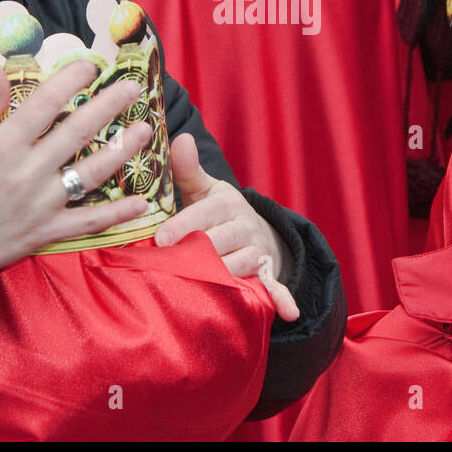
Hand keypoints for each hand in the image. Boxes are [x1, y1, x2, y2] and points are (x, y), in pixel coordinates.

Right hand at [0, 60, 152, 286]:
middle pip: (78, 131)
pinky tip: (140, 202)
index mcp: (2, 144)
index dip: (71, 80)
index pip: (46, 103)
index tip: (91, 65)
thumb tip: (2, 69)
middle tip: (133, 89)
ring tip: (145, 132)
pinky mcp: (43, 232)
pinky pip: (87, 223)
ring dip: (122, 151)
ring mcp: (39, 204)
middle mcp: (27, 171)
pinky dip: (115, 214)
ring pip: (91, 173)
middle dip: (109, 106)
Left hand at [155, 133, 299, 321]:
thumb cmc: (217, 211)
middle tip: (169, 267)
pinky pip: (275, 286)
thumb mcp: (204, 190)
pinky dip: (283, 298)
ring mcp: (257, 249)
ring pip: (237, 266)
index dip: (183, 226)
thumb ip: (187, 169)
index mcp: (225, 203)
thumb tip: (180, 138)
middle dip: (196, 255)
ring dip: (220, 278)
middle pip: (218, 243)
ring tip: (196, 288)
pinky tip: (290, 313)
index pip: (203, 214)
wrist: (256, 230)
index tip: (161, 238)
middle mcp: (244, 225)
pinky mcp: (267, 271)